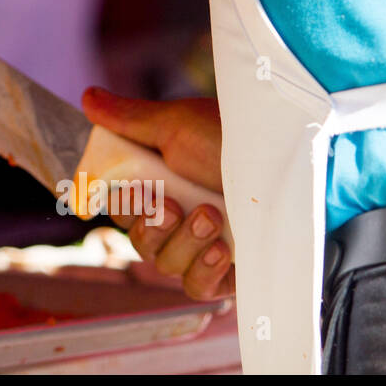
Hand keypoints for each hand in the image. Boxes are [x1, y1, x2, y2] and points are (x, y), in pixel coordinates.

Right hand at [81, 87, 232, 300]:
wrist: (297, 170)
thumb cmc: (238, 141)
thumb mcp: (178, 124)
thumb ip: (129, 119)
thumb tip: (87, 97)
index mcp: (160, 182)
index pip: (119, 208)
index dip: (123, 206)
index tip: (136, 192)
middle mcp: (178, 217)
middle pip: (138, 240)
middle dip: (152, 224)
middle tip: (173, 204)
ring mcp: (202, 247)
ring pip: (165, 264)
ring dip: (184, 242)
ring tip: (213, 215)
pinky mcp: (228, 275)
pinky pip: (197, 288)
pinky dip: (203, 271)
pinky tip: (223, 250)